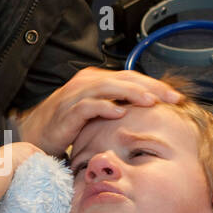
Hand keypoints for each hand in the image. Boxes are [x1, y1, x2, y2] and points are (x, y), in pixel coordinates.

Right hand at [12, 68, 181, 156]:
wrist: (37, 134)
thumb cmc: (69, 125)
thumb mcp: (98, 113)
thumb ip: (118, 106)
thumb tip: (147, 110)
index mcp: (98, 80)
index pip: (132, 77)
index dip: (155, 85)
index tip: (175, 97)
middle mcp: (88, 82)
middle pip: (125, 79)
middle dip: (151, 87)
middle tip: (171, 97)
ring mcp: (76, 95)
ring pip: (109, 88)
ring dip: (131, 93)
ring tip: (150, 101)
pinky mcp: (67, 111)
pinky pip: (88, 106)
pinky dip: (104, 107)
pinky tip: (119, 112)